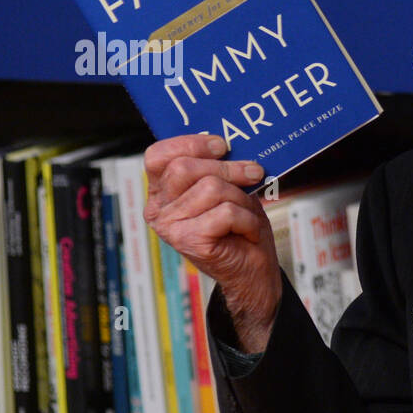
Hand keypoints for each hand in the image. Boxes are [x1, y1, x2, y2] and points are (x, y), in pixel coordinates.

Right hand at [143, 133, 281, 350]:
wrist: (253, 271)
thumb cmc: (240, 228)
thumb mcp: (228, 189)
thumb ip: (217, 167)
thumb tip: (227, 141)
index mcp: (162, 193)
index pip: (158, 155)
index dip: (190, 143)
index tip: (222, 145)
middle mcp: (159, 210)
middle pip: (186, 167)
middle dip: (228, 168)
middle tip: (253, 173)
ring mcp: (171, 227)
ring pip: (212, 188)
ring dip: (242, 199)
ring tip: (246, 215)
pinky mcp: (190, 241)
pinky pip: (226, 212)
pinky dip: (247, 219)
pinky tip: (246, 232)